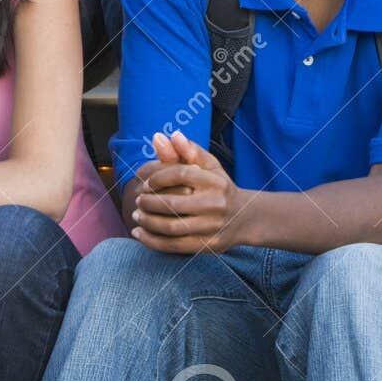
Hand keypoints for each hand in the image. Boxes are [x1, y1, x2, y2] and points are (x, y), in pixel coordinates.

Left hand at [130, 131, 247, 252]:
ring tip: (136, 215)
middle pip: (172, 203)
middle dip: (148, 202)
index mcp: (215, 181)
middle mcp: (215, 203)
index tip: (145, 182)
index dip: (157, 177)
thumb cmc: (219, 187)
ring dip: (148, 221)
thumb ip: (188, 150)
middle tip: (137, 200)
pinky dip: (152, 241)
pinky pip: (174, 245)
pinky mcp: (207, 245)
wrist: (245, 218)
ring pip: (171, 226)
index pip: (180, 173)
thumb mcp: (209, 166)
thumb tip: (170, 135)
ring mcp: (212, 226)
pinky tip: (139, 233)